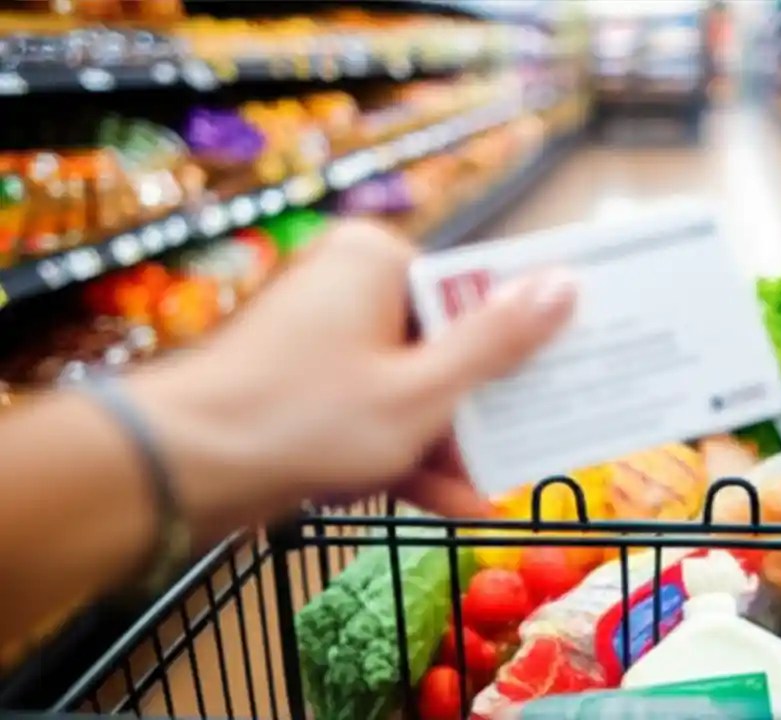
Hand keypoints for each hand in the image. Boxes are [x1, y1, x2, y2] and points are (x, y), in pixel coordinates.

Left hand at [126, 219, 575, 535]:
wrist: (176, 474)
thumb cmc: (307, 418)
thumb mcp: (424, 389)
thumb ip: (498, 341)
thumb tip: (564, 285)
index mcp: (376, 261)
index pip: (471, 287)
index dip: (520, 335)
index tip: (562, 370)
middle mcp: (348, 287)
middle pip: (443, 343)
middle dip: (480, 411)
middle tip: (531, 443)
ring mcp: (321, 340)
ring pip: (409, 387)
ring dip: (447, 444)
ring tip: (488, 493)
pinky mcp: (302, 387)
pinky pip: (371, 411)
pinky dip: (403, 453)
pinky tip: (448, 502)